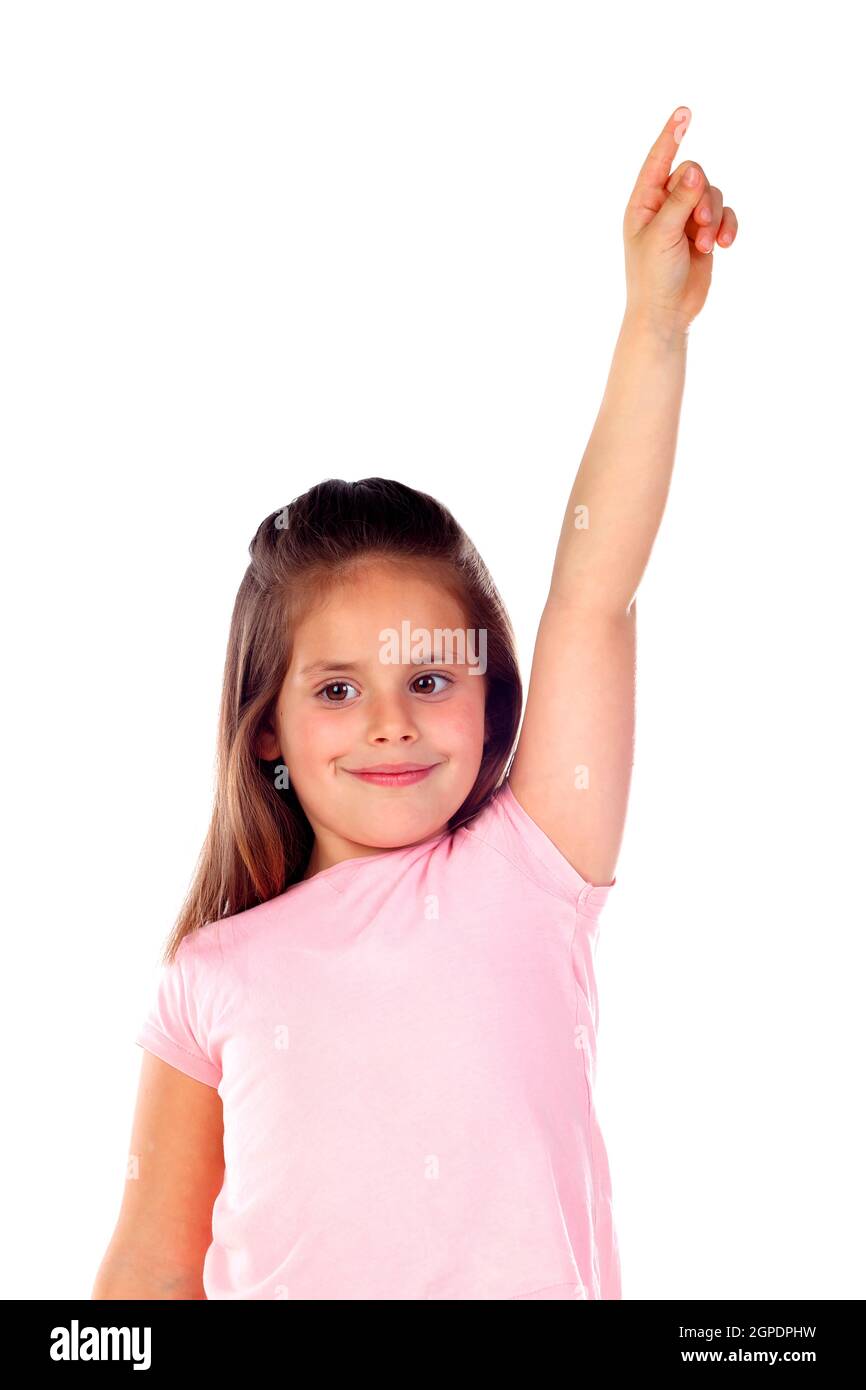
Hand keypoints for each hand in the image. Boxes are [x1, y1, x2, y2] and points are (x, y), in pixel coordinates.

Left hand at [622, 106, 737, 336]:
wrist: (666, 313)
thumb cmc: (652, 277)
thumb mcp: (663, 235)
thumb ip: (680, 201)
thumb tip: (693, 168)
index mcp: (643, 204)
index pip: (658, 161)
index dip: (671, 136)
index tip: (685, 111)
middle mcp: (663, 207)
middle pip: (693, 176)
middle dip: (702, 197)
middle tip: (699, 225)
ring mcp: (685, 220)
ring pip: (711, 194)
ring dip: (714, 217)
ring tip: (707, 244)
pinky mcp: (704, 234)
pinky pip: (724, 214)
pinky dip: (727, 226)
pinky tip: (724, 245)